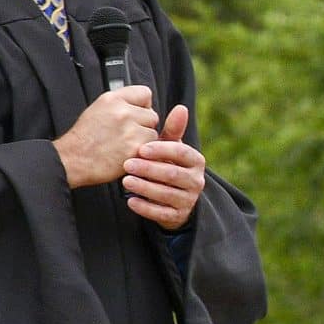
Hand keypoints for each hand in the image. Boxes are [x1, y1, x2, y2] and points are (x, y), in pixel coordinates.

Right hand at [53, 85, 157, 188]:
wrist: (72, 159)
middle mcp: (122, 112)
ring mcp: (129, 129)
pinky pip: (151, 147)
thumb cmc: (83, 139)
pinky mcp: (135, 146)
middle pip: (152, 115)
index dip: (144, 105)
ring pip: (153, 132)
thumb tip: (139, 106)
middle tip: (128, 134)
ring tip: (125, 144)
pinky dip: (143, 152)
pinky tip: (127, 153)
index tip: (138, 113)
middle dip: (144, 125)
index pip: (145, 93)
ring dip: (144, 140)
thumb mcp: (97, 110)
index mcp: (112, 100)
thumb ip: (120, 105)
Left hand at [122, 105, 204, 229]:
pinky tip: (130, 201)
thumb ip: (173, 130)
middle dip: (149, 169)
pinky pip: (161, 213)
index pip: (182, 153)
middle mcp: (197, 181)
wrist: (174, 198)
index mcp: (196, 161)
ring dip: (145, 188)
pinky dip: (145, 207)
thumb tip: (181, 108)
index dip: (162, 150)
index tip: (142, 148)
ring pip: (167, 194)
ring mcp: (189, 200)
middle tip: (128, 164)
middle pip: (173, 174)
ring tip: (126, 181)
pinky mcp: (178, 216)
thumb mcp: (171, 148)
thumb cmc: (169, 165)